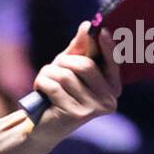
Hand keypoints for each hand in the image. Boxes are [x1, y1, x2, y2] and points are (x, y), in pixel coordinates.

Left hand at [28, 21, 120, 152]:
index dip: (107, 46)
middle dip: (63, 61)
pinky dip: (41, 83)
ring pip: (66, 75)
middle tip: (54, 67)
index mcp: (113, 88)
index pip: (113, 63)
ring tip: (44, 81)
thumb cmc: (59, 94)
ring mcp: (93, 109)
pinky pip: (53, 86)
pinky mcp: (74, 115)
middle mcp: (108, 100)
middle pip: (85, 66)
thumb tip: (87, 26)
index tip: (101, 30)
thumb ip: (80, 49)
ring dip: (48, 73)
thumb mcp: (70, 69)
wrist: (43, 127)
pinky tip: (39, 91)